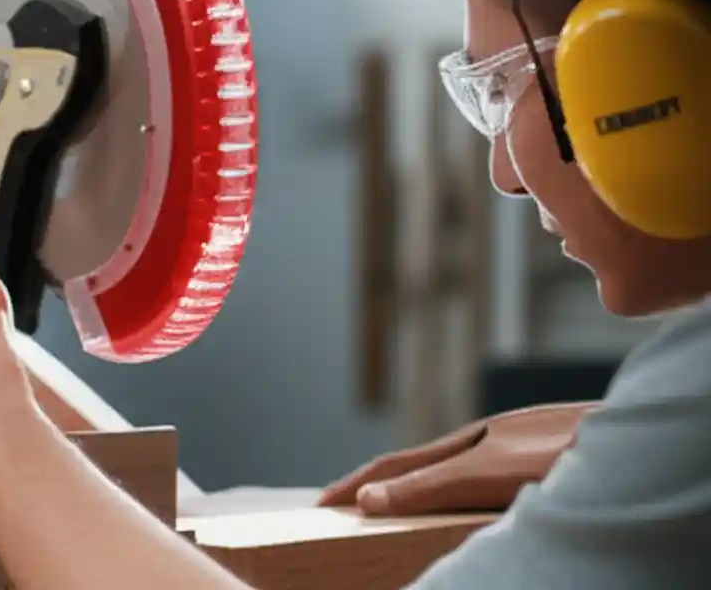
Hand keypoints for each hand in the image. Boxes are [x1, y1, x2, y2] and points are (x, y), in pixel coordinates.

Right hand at [318, 402, 594, 515]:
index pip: (395, 467)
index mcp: (466, 444)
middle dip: (373, 487)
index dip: (354, 485)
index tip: (318, 505)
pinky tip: (462, 508)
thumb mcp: (490, 473)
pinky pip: (478, 484)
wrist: (635, 439)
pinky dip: (448, 497)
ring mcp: (513, 453)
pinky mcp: (539, 466)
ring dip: (411, 492)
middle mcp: (487, 445)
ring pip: (450, 474)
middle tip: (338, 509)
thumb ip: (431, 484)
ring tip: (386, 512)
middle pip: (416, 468)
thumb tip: (369, 498)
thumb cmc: (568, 453)